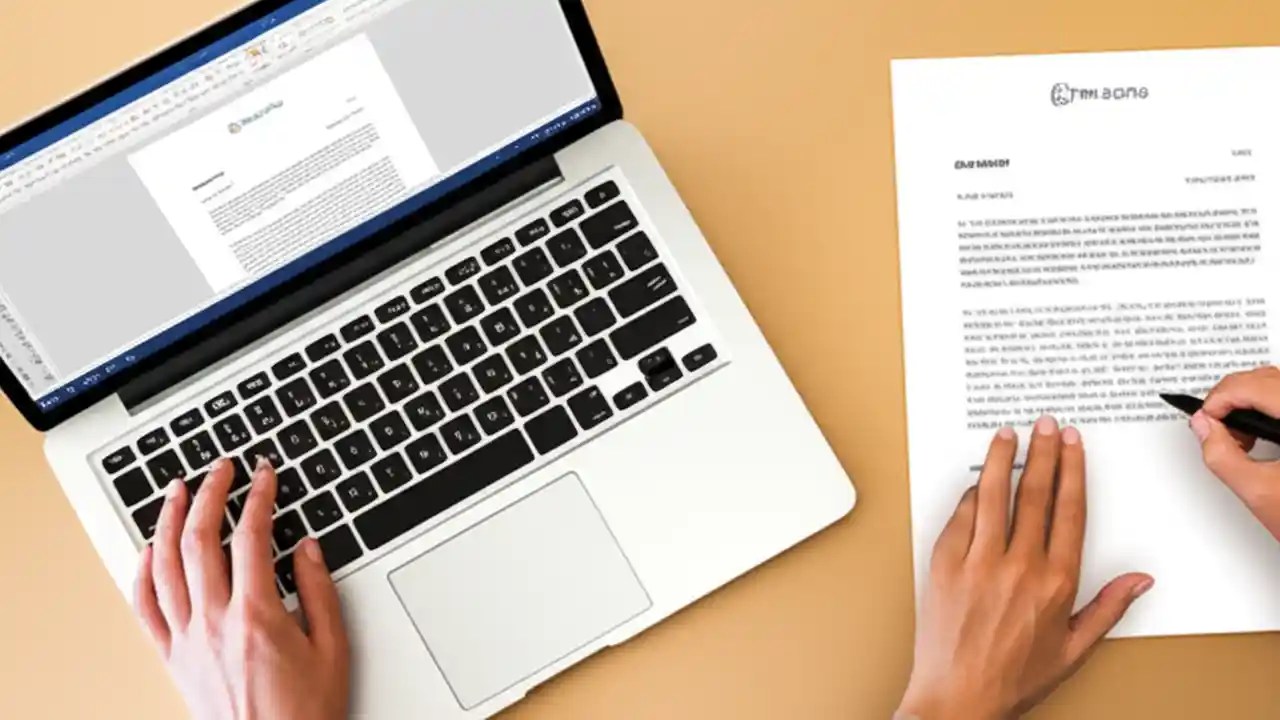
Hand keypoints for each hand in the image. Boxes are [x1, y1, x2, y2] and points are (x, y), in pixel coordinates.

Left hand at [133, 458, 349, 719]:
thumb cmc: (306, 714)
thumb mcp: (333, 649)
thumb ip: (319, 592)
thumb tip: (307, 549)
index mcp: (257, 616)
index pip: (251, 536)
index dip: (258, 496)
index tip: (264, 474)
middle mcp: (214, 623)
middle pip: (200, 540)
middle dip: (211, 494)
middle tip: (221, 469)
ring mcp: (187, 641)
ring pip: (164, 566)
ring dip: (168, 520)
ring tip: (178, 491)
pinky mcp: (173, 660)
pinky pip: (145, 608)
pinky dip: (141, 573)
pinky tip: (147, 551)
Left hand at [896, 418, 1152, 719]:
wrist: (958, 698)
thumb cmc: (1013, 677)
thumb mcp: (1073, 648)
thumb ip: (1107, 607)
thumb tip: (1139, 579)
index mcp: (1055, 581)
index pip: (1068, 509)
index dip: (1072, 470)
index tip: (1074, 444)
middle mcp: (1018, 566)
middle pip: (1034, 493)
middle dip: (1043, 452)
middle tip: (1046, 425)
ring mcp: (978, 562)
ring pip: (993, 495)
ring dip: (1003, 459)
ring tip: (1008, 434)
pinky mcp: (944, 565)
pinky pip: (959, 517)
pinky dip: (971, 495)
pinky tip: (979, 481)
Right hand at [1191, 366, 1279, 540]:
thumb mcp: (1259, 493)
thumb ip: (1221, 455)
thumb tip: (1204, 426)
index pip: (1253, 386)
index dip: (1220, 399)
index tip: (1207, 419)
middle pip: (1267, 379)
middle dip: (1234, 401)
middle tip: (1220, 429)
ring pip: (1278, 385)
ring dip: (1252, 404)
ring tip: (1244, 439)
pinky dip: (1270, 411)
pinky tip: (1265, 437)